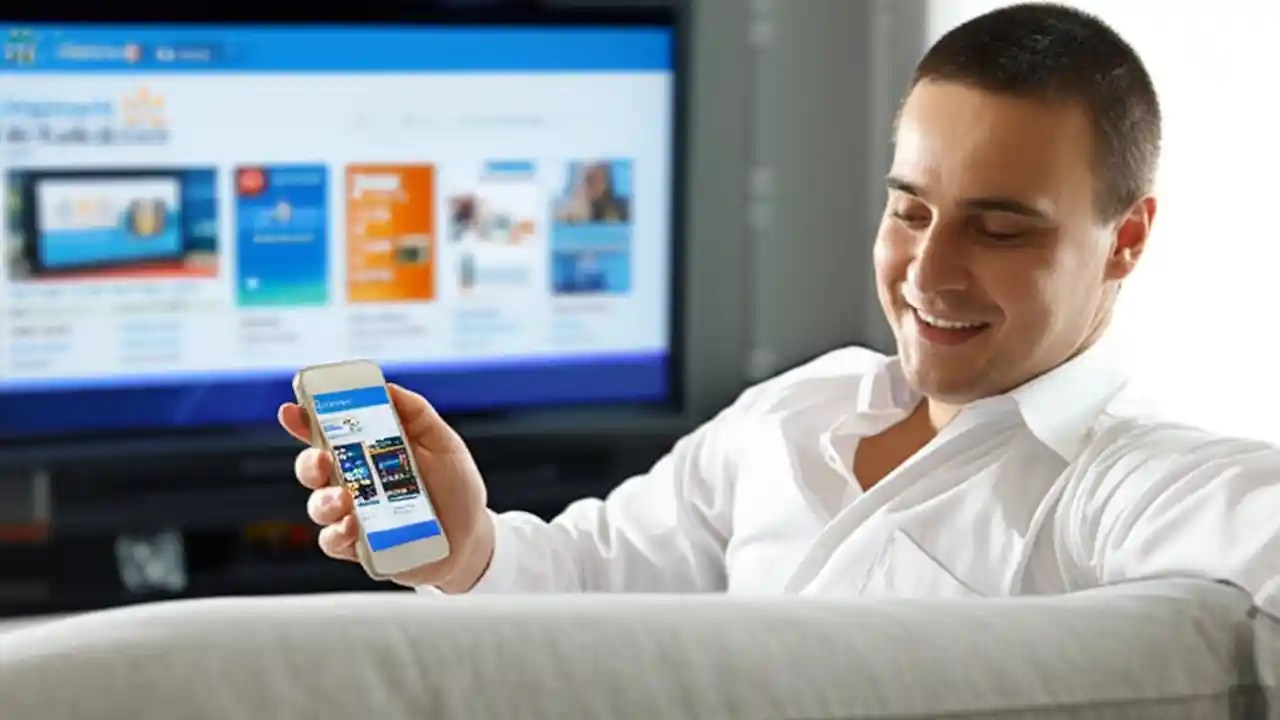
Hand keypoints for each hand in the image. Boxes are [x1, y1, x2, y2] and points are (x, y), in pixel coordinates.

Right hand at [278, 384, 494, 591]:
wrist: (472, 536)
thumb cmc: (455, 486)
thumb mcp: (442, 442)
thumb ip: (415, 413)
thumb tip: (386, 388)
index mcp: (367, 452)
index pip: (327, 433)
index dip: (304, 421)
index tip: (292, 410)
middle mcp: (354, 482)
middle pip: (312, 468)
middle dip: (309, 462)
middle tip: (324, 458)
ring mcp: (353, 515)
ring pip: (318, 506)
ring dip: (324, 500)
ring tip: (345, 499)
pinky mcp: (359, 547)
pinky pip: (333, 541)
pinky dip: (337, 533)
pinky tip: (353, 526)